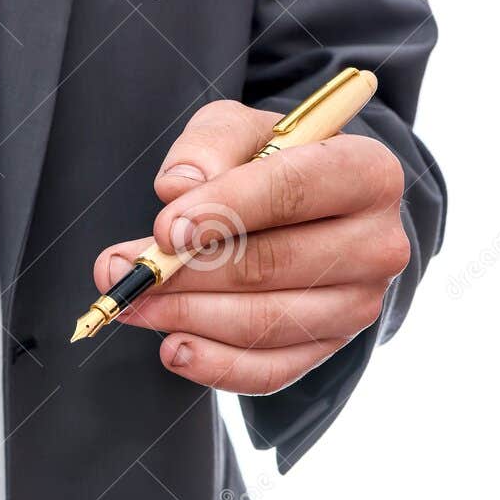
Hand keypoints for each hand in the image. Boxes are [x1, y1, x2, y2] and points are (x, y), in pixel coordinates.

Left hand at [92, 100, 409, 394]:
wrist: (308, 207)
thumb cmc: (269, 160)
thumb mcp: (240, 129)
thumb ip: (209, 144)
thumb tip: (177, 188)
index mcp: (367, 172)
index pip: (293, 191)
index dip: (223, 210)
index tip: (164, 230)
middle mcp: (378, 244)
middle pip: (273, 264)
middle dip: (185, 272)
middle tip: (121, 271)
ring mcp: (359, 302)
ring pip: (265, 321)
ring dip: (186, 316)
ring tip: (131, 302)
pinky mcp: (333, 345)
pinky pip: (272, 369)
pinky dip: (217, 365)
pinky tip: (173, 348)